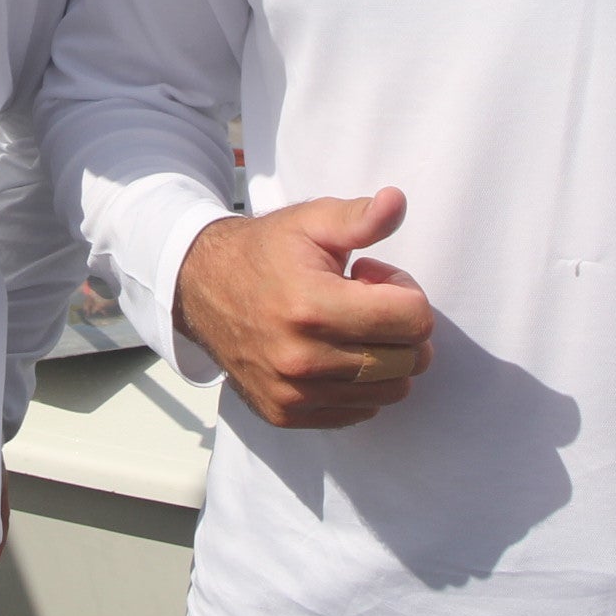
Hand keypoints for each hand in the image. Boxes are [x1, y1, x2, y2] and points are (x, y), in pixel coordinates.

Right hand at [173, 191, 435, 428]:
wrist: (202, 288)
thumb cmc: (265, 252)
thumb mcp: (311, 222)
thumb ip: (359, 217)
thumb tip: (396, 201)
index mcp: (312, 308)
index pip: (413, 320)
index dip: (407, 292)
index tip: (373, 278)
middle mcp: (301, 359)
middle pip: (408, 360)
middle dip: (402, 327)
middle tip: (366, 302)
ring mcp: (292, 394)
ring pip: (391, 391)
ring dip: (385, 358)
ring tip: (350, 327)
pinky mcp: (285, 413)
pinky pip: (360, 411)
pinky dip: (362, 385)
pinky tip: (335, 351)